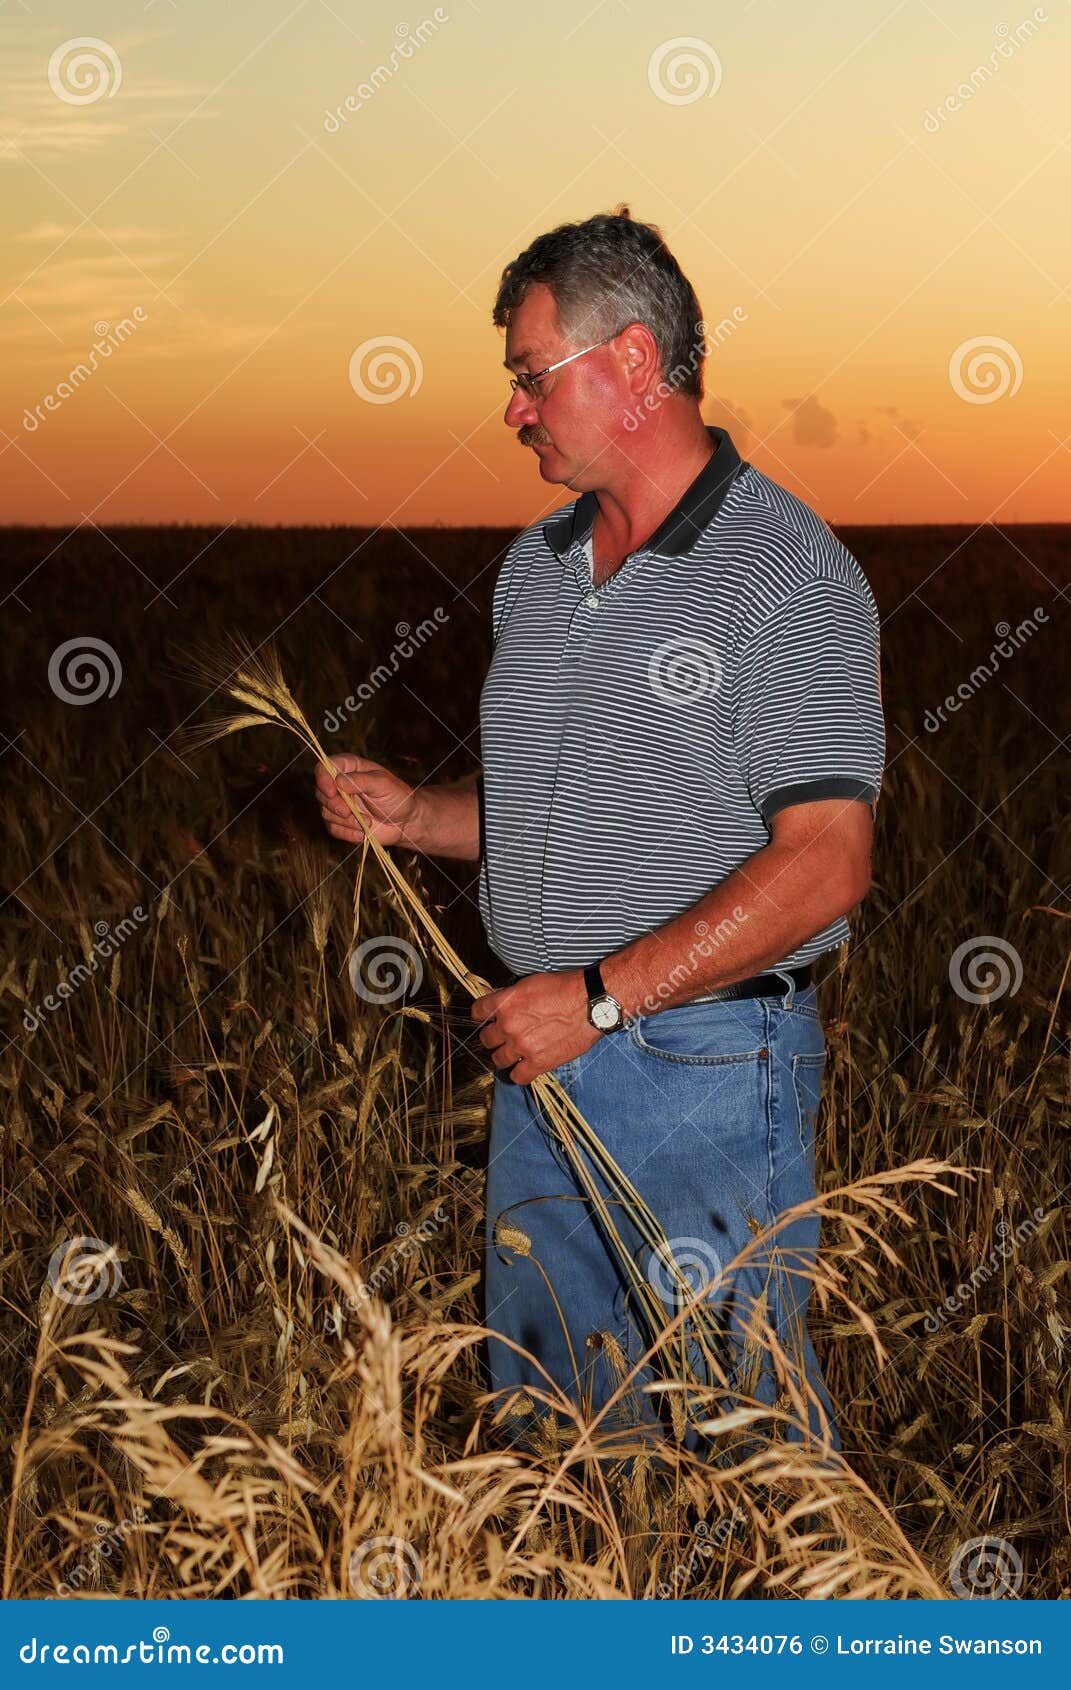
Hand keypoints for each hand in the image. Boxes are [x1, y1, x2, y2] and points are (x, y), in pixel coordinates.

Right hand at [315, 752, 420, 847]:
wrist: (405, 821)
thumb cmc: (397, 797)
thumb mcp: (383, 784)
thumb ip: (361, 780)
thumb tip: (339, 781)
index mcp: (350, 768)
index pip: (324, 767)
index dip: (322, 778)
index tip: (331, 791)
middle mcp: (340, 785)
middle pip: (320, 792)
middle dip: (334, 805)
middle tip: (348, 812)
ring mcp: (340, 804)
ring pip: (325, 812)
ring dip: (345, 821)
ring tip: (368, 822)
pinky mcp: (341, 823)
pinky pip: (333, 829)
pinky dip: (347, 833)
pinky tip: (363, 832)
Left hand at [470, 968, 601, 1085]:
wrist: (592, 1003)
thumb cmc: (566, 988)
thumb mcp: (531, 983)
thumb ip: (510, 996)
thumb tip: (496, 1001)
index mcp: (505, 1002)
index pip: (477, 1012)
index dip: (482, 1016)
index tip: (487, 1019)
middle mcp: (509, 1025)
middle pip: (486, 1039)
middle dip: (494, 1038)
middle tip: (506, 1037)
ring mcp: (522, 1046)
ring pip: (498, 1059)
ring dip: (505, 1056)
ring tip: (516, 1053)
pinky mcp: (538, 1062)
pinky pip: (517, 1077)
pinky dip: (520, 1074)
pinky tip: (526, 1067)